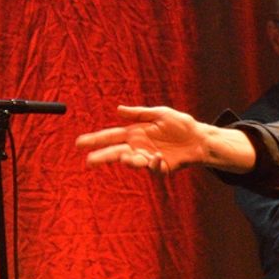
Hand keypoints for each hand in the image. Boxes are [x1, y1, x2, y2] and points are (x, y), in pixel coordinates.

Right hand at [75, 105, 206, 173]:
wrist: (199, 138)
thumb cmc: (180, 124)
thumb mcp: (160, 114)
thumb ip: (140, 113)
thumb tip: (118, 109)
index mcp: (135, 133)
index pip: (111, 136)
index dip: (96, 140)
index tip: (79, 143)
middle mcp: (139, 147)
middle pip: (116, 153)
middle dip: (102, 157)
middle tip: (90, 161)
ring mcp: (149, 158)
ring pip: (133, 162)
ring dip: (129, 161)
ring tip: (126, 157)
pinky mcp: (161, 167)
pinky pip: (154, 169)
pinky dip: (154, 164)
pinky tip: (158, 157)